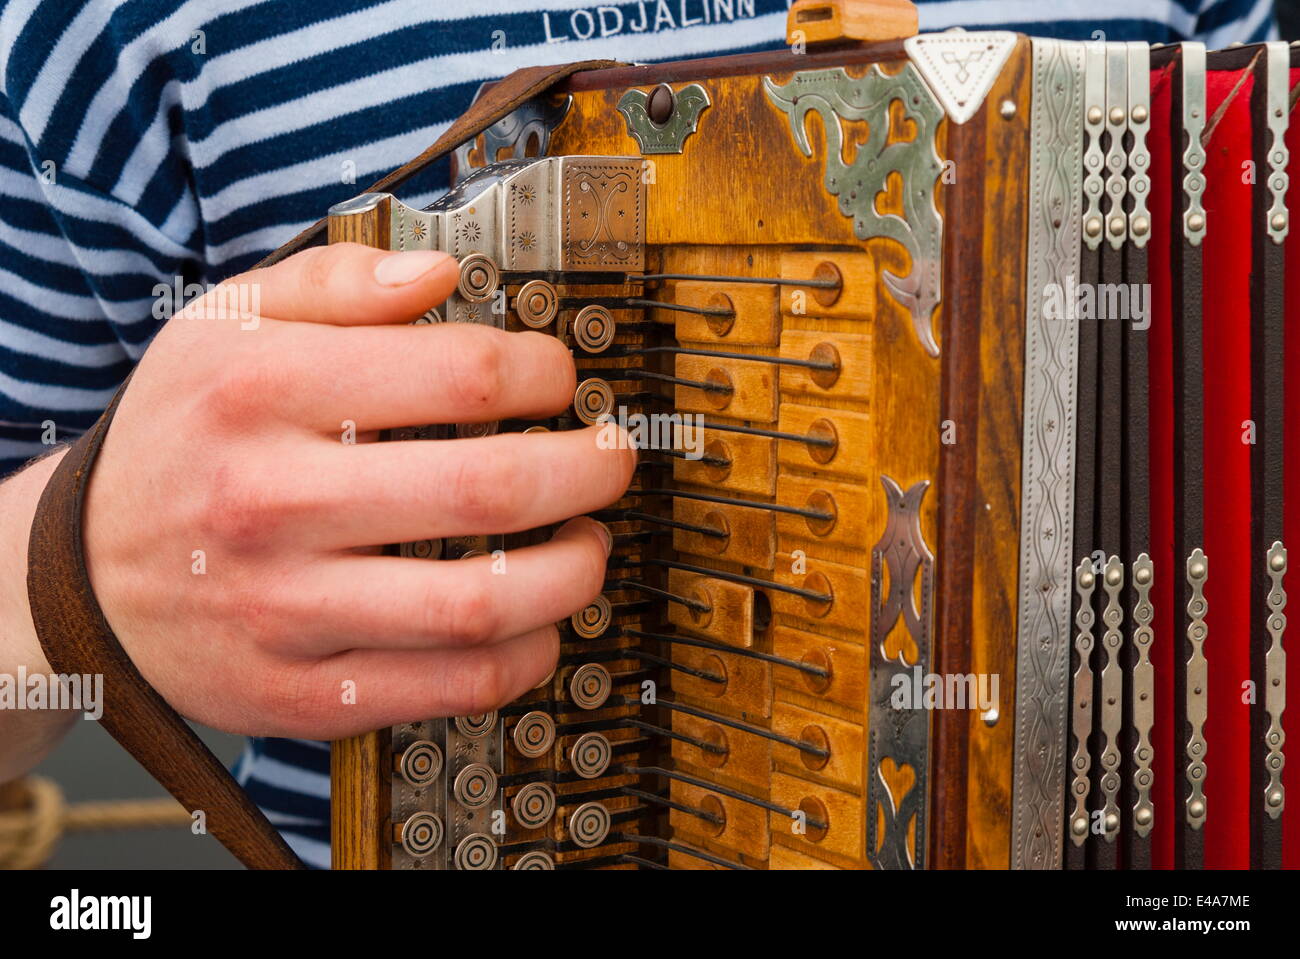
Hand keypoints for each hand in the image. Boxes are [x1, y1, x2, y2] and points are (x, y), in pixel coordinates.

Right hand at [79, 243, 634, 738]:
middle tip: (611, 458)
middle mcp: (272, 501)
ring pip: (478, 604)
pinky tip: (540, 619)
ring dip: (572, 573)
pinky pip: (449, 686)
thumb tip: (439, 273)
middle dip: (587, 470)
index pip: (456, 373)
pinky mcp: (301, 692)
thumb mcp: (225, 324)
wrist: (84, 573)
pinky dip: (524, 655)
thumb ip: (335, 282)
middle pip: (486, 490)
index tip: (559, 376)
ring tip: (589, 541)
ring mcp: (286, 608)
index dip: (542, 371)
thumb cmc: (181, 437)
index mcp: (262, 391)